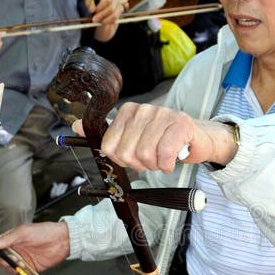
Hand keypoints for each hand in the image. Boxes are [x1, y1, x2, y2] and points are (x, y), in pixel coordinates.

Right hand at [0, 221, 70, 274]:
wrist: (62, 240)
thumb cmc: (44, 232)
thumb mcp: (24, 232)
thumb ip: (8, 239)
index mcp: (11, 240)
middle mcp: (15, 251)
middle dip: (3, 262)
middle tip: (14, 259)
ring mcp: (22, 260)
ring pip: (9, 269)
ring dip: (12, 269)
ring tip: (22, 264)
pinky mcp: (31, 269)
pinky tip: (26, 272)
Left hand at [73, 102, 238, 173]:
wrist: (198, 138)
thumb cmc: (164, 140)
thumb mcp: (132, 137)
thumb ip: (106, 133)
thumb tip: (76, 127)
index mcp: (128, 112)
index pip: (109, 146)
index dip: (122, 160)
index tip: (135, 156)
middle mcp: (144, 110)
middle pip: (127, 154)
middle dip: (140, 164)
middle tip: (152, 159)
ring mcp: (163, 115)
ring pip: (145, 155)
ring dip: (155, 165)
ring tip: (164, 157)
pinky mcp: (180, 124)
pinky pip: (163, 155)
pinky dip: (167, 165)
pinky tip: (172, 159)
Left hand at [85, 0, 127, 42]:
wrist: (98, 1)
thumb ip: (90, 3)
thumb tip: (92, 9)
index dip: (101, 6)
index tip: (94, 11)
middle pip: (111, 7)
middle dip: (102, 15)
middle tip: (94, 19)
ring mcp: (119, 4)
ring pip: (115, 14)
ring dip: (106, 20)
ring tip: (98, 22)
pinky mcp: (120, 11)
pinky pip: (116, 19)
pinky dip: (109, 22)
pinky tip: (103, 23)